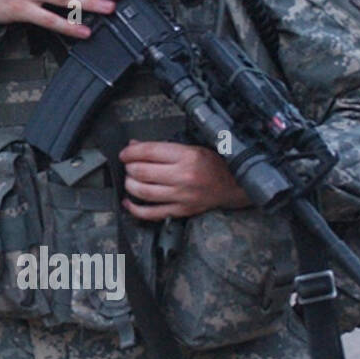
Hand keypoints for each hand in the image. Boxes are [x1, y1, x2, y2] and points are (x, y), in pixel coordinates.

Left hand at [119, 141, 251, 220]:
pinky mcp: (181, 211)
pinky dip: (135, 209)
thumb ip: (161, 147)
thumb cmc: (213, 164)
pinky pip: (151, 213)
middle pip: (142, 172)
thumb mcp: (191, 148)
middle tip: (128, 166)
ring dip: (129, 185)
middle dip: (129, 167)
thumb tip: (134, 145)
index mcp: (187, 156)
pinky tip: (129, 202)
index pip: (148, 152)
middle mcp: (184, 176)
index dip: (130, 152)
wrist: (234, 185)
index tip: (124, 154)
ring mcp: (182, 196)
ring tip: (130, 180)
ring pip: (143, 192)